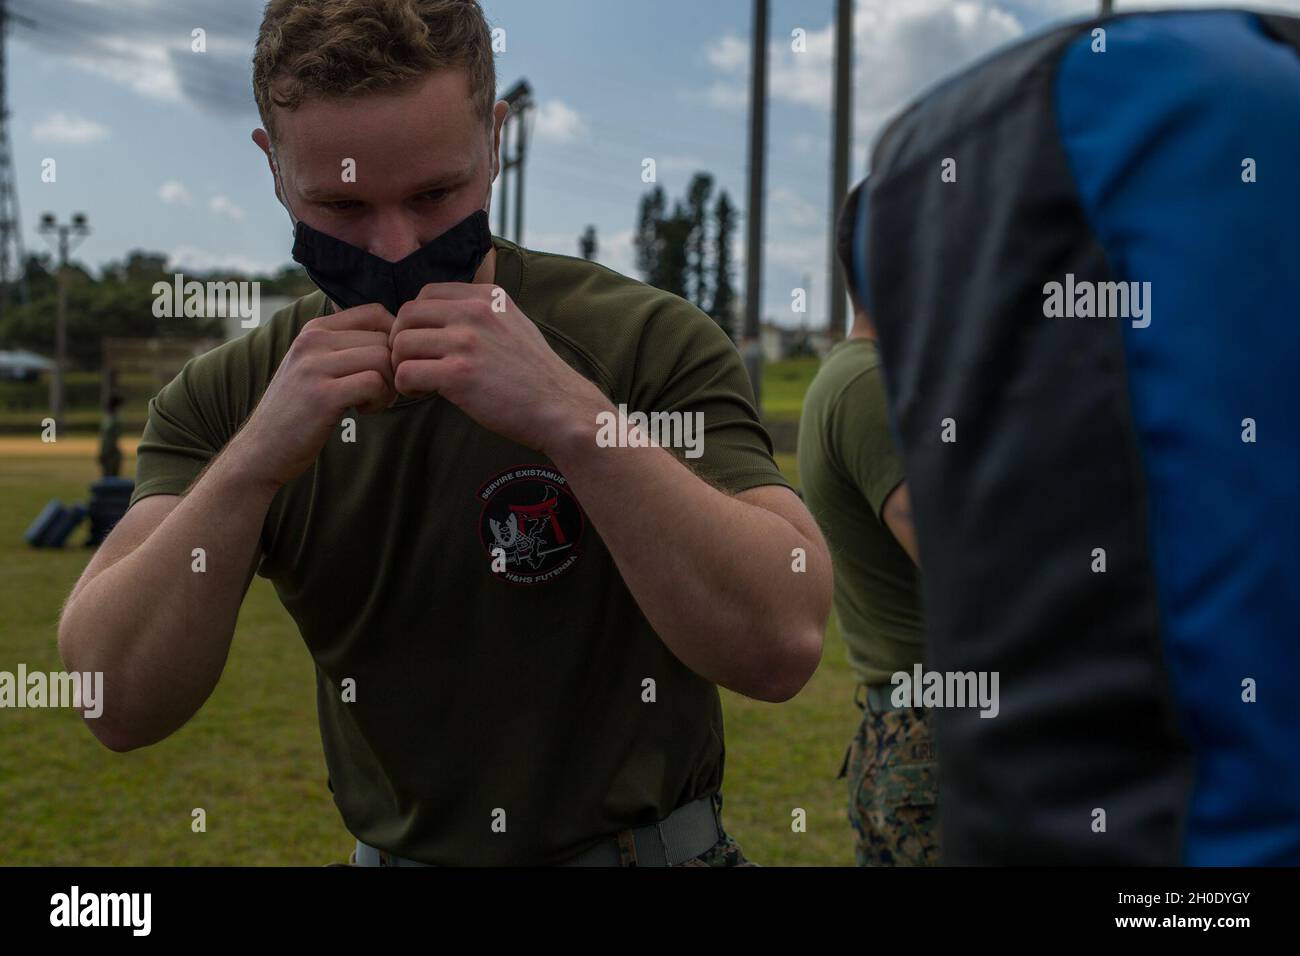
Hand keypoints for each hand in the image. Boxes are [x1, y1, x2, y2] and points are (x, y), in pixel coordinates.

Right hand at [233, 303, 397, 488]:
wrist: (261, 449)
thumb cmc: (299, 410)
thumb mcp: (315, 366)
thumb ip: (345, 347)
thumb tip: (396, 335)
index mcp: (314, 329)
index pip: (374, 312)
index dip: (394, 339)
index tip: (386, 367)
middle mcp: (312, 341)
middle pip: (384, 339)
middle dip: (393, 369)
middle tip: (379, 393)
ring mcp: (314, 367)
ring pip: (383, 359)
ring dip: (388, 386)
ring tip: (370, 403)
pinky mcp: (322, 396)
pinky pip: (374, 383)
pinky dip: (379, 401)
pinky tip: (362, 412)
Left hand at [388, 283, 604, 453]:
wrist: (561, 407)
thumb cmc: (535, 374)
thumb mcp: (513, 323)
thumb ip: (481, 312)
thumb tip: (440, 314)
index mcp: (487, 296)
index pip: (426, 293)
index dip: (416, 320)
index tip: (425, 344)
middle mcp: (475, 312)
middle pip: (407, 315)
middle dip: (401, 341)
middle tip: (413, 363)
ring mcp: (467, 342)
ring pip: (401, 344)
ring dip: (401, 365)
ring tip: (419, 382)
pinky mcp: (459, 374)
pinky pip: (406, 372)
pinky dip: (406, 386)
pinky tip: (422, 394)